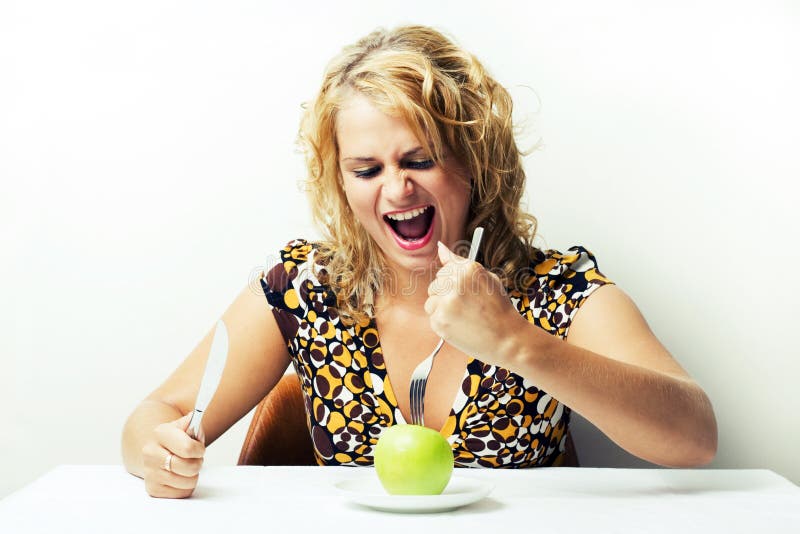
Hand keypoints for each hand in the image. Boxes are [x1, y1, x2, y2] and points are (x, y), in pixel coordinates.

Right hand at [142, 413, 205, 497]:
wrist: (156, 450)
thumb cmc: (176, 439)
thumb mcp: (185, 426)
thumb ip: (194, 421)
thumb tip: (197, 416)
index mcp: (160, 433)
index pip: (188, 449)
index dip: (199, 450)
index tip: (198, 449)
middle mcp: (150, 453)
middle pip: (190, 468)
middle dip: (198, 463)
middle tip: (194, 458)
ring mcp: (150, 472)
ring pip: (188, 482)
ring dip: (193, 475)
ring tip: (186, 466)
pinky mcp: (152, 489)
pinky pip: (182, 493)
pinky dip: (186, 486)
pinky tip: (179, 476)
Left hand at [424, 242, 528, 362]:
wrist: (508, 339)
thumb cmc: (499, 308)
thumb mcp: (486, 278)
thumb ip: (460, 263)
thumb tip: (440, 247)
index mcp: (468, 269)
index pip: (444, 270)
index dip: (455, 283)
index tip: (466, 293)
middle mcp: (455, 282)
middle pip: (435, 285)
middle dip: (446, 295)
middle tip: (467, 307)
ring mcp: (446, 303)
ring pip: (430, 302)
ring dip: (442, 310)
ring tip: (463, 317)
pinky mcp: (440, 321)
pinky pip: (432, 318)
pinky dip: (444, 323)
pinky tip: (461, 326)